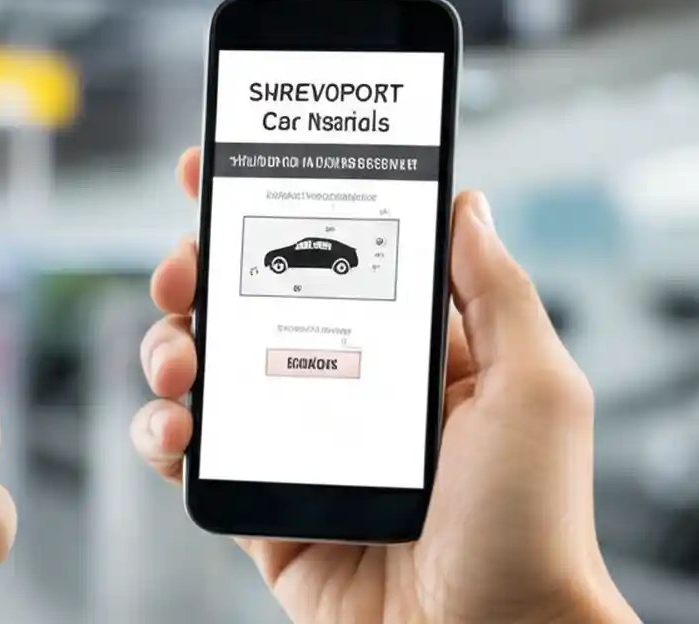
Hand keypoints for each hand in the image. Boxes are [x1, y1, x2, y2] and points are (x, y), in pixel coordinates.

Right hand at [133, 148, 638, 622]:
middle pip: (244, 306)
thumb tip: (465, 201)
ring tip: (178, 362)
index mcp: (406, 352)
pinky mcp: (259, 505)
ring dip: (168, 346)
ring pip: (204, 370)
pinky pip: (191, 454)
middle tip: (182, 270)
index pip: (327, 260)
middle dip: (196, 274)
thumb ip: (498, 292)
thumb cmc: (533, 525)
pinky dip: (162, 432)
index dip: (269, 211)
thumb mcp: (536, 389)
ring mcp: (293, 444)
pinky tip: (176, 429)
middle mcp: (342, 386)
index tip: (220, 174)